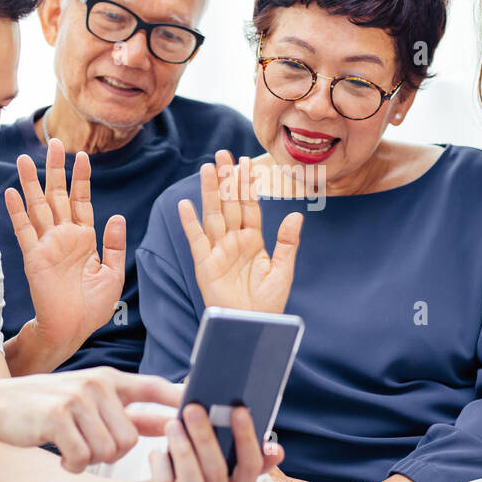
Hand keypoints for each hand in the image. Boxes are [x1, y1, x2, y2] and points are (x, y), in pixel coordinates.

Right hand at [0, 368, 180, 472]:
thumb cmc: (50, 407)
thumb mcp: (92, 400)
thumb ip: (130, 411)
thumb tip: (171, 422)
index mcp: (111, 379)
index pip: (155, 387)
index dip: (181, 400)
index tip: (205, 410)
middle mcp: (98, 384)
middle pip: (131, 438)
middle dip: (114, 453)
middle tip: (90, 446)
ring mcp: (78, 399)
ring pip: (110, 450)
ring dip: (92, 459)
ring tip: (74, 447)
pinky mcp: (57, 417)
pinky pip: (83, 457)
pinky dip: (74, 466)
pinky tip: (63, 458)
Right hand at [5, 139, 126, 355]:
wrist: (71, 329)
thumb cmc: (92, 307)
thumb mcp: (112, 273)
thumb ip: (113, 244)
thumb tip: (116, 216)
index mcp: (85, 239)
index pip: (82, 201)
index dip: (81, 179)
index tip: (82, 155)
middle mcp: (64, 237)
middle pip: (58, 195)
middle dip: (55, 170)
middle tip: (53, 142)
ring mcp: (47, 245)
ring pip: (38, 206)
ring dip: (30, 183)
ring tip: (22, 159)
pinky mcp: (33, 257)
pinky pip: (25, 230)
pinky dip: (17, 211)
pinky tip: (10, 192)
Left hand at [119, 404, 283, 481]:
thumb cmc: (186, 479)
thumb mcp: (211, 465)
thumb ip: (234, 451)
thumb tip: (256, 429)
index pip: (252, 467)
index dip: (247, 439)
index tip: (239, 411)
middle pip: (219, 473)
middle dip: (205, 437)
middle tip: (194, 410)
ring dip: (183, 450)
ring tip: (173, 426)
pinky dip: (161, 465)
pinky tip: (157, 452)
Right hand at [178, 150, 302, 313]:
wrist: (252, 326)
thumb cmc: (268, 303)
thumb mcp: (283, 270)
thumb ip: (287, 242)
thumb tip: (296, 215)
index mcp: (253, 241)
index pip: (249, 206)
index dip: (247, 185)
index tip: (246, 162)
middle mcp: (234, 242)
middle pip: (229, 204)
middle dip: (226, 180)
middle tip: (222, 154)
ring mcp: (218, 251)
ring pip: (213, 215)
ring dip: (210, 192)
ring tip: (207, 168)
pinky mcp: (205, 265)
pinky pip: (197, 240)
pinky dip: (190, 223)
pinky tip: (185, 205)